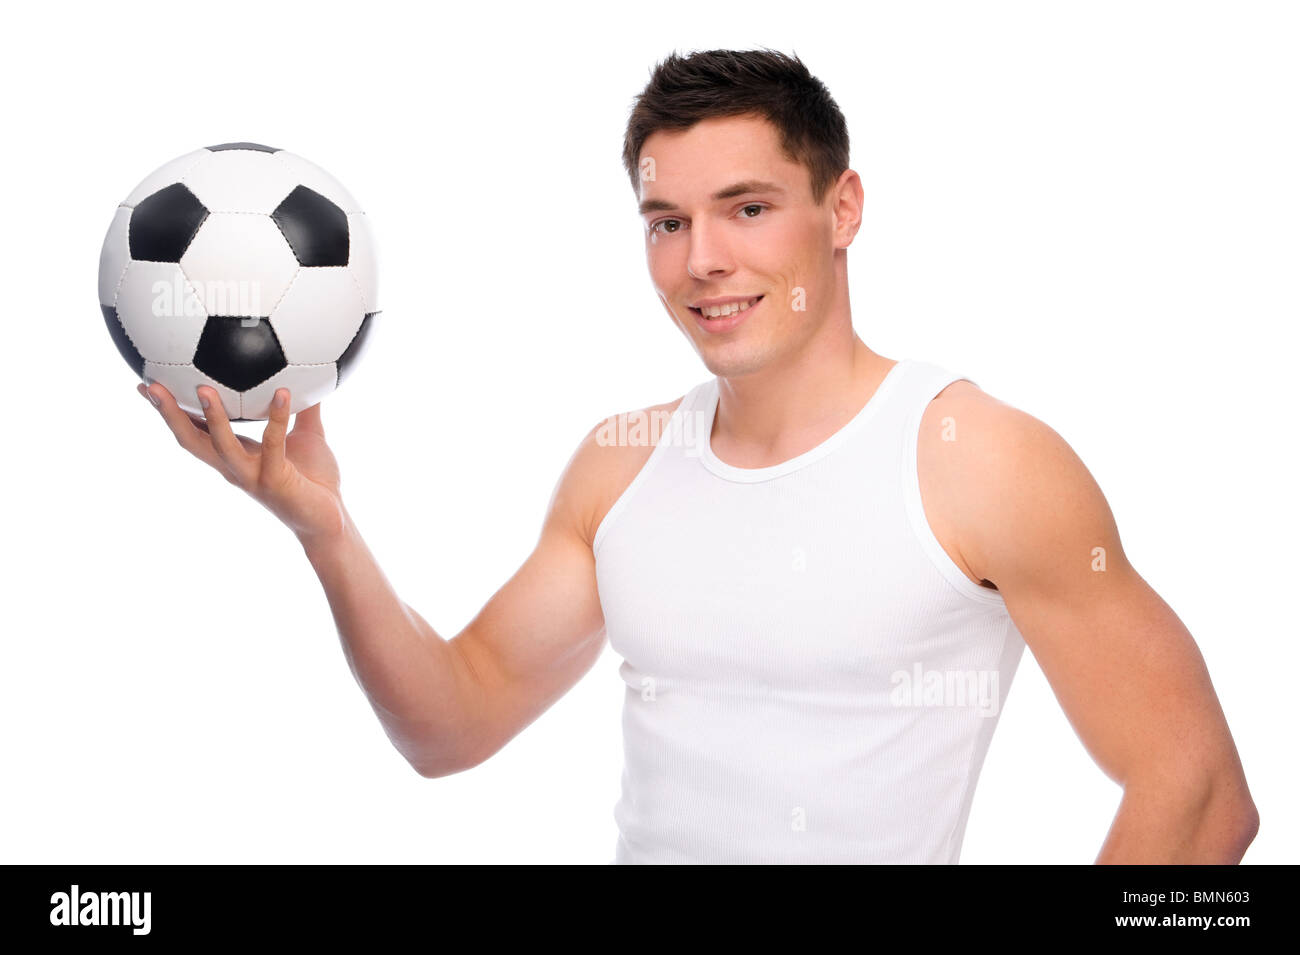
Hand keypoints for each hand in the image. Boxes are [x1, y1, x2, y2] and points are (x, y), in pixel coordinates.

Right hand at [139, 382, 346, 544]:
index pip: (195, 431)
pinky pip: (274, 445)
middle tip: (151, 385)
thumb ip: (304, 410)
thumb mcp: (308, 436)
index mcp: (236, 455)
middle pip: (191, 441)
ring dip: (211, 419)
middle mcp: (236, 467)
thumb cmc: (315, 480)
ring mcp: (253, 476)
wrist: (330, 520)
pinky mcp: (276, 481)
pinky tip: (283, 393)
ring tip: (203, 390)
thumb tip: (308, 379)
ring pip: (221, 447)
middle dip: (169, 415)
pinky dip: (277, 419)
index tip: (147, 385)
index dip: (171, 411)